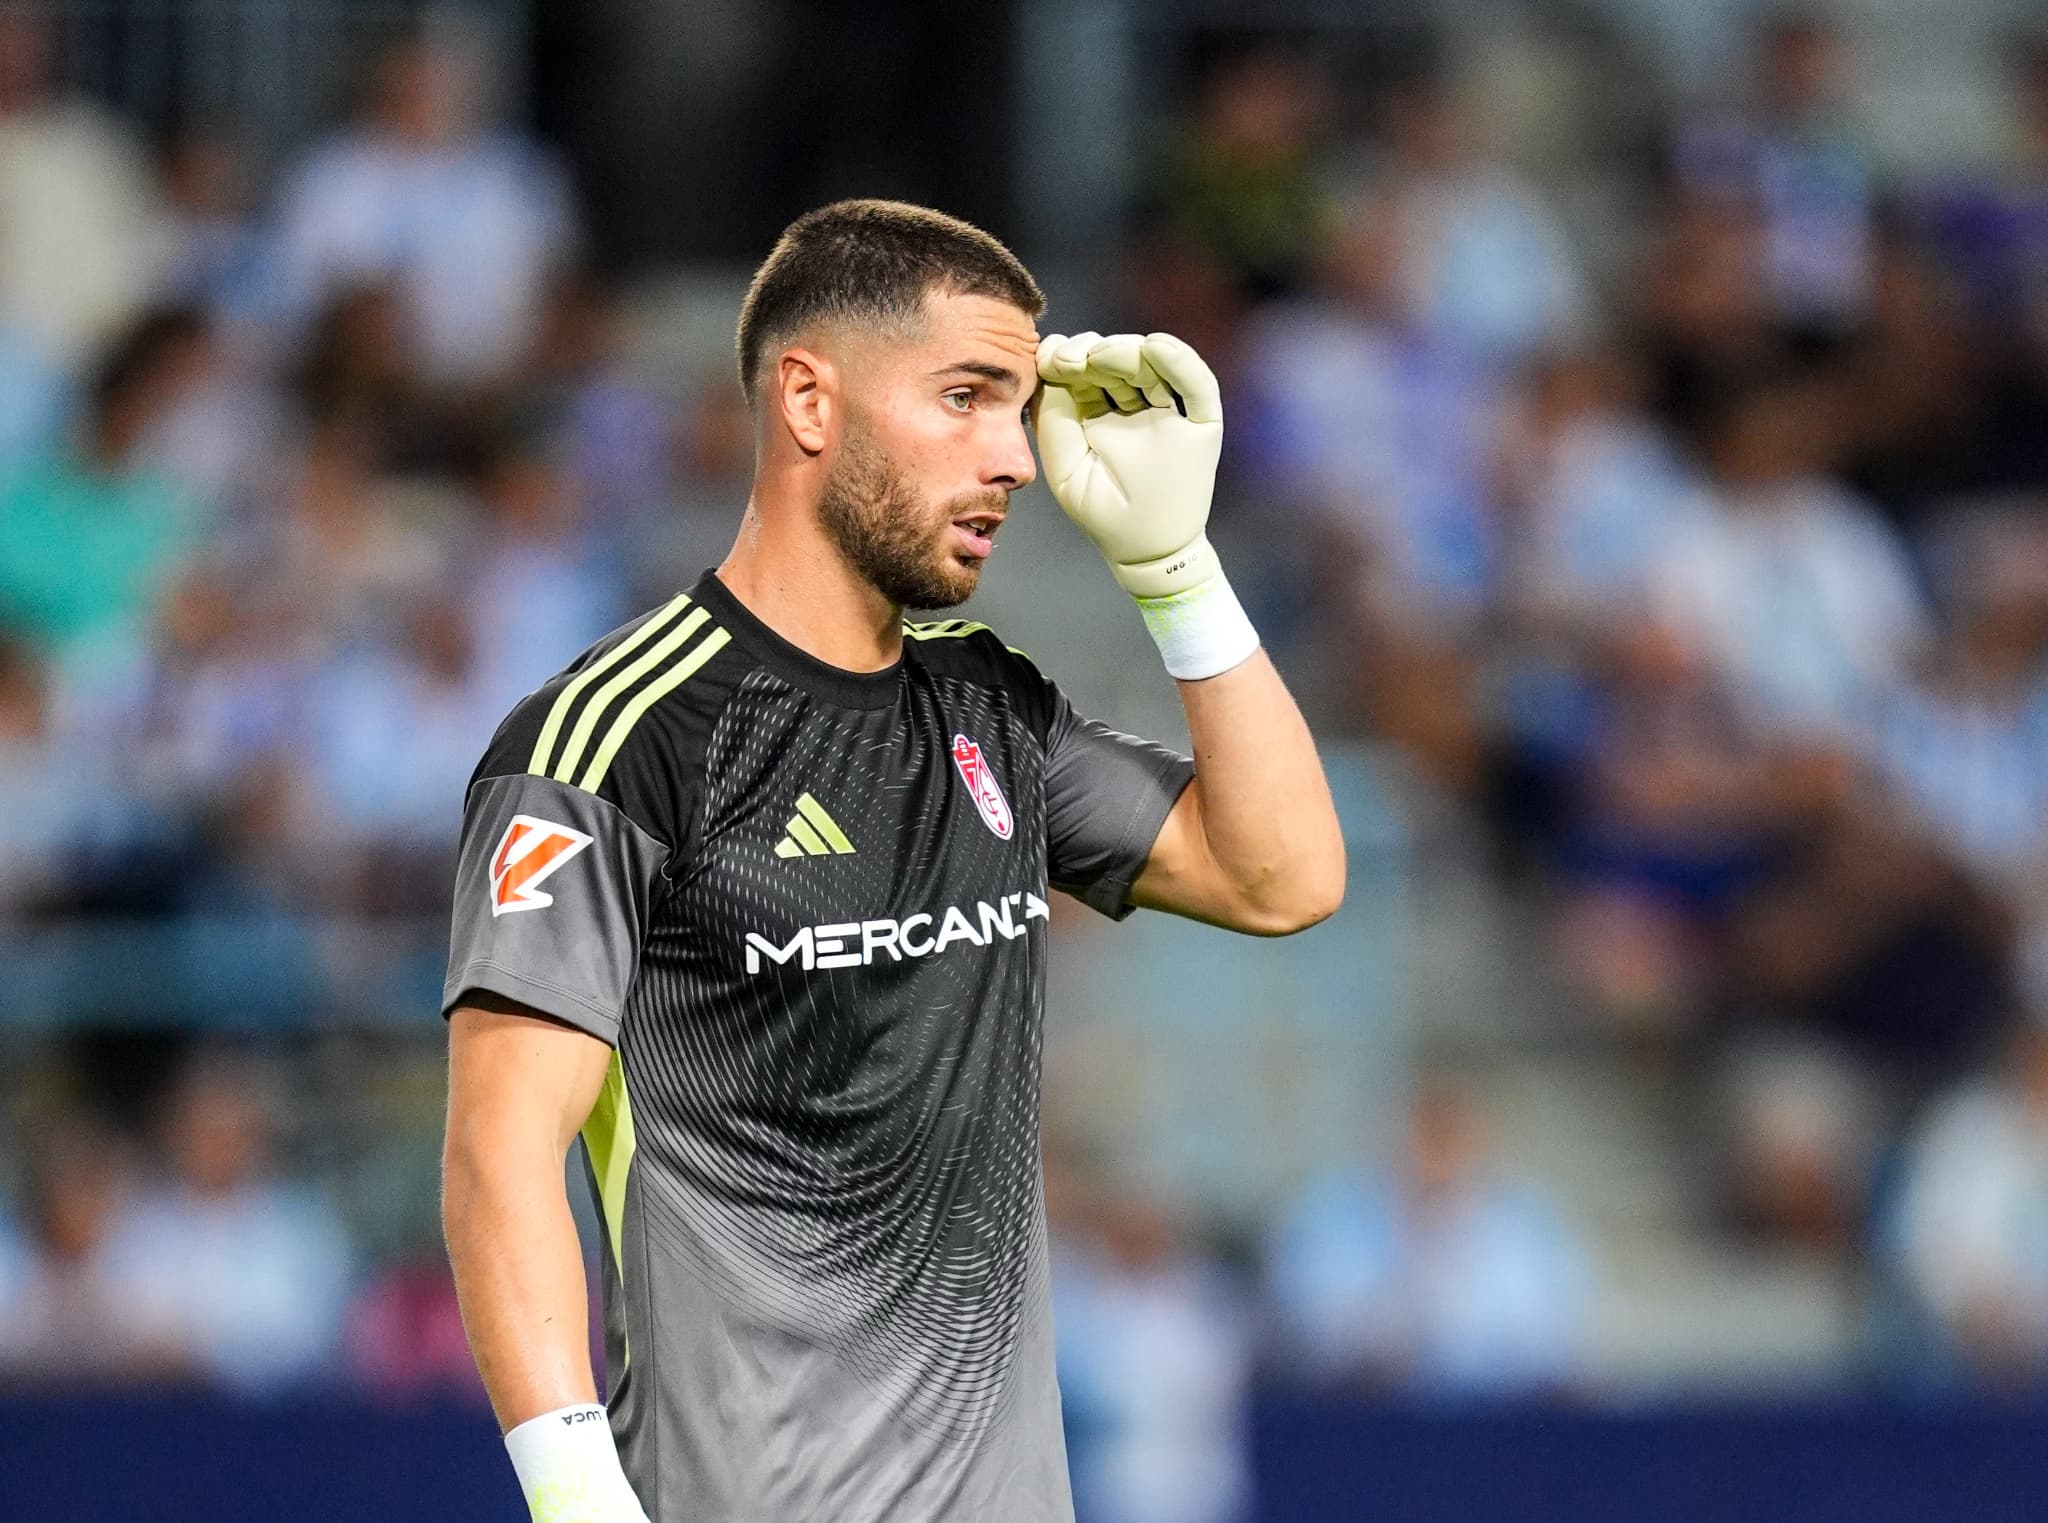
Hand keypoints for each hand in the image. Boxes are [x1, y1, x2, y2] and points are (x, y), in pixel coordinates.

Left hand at [1033, 331, 1223, 598]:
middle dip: (1091, 351)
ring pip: (1152, 364)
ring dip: (1125, 350)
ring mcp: (1169, 410)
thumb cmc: (1103, 513)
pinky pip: (1196, 384)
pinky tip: (1155, 347)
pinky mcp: (1200, 421)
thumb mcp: (1065, 467)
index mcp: (1099, 414)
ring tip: (1101, 355)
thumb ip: (1054, 420)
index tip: (1049, 355)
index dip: (1066, 355)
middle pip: (1116, 360)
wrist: (1147, 551)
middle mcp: (1135, 406)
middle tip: (1069, 358)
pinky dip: (1179, 361)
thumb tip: (1051, 366)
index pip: (1084, 370)